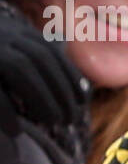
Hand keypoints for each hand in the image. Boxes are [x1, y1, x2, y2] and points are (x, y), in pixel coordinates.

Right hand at [0, 4, 88, 137]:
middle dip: (59, 89)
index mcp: (10, 32)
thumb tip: (78, 86)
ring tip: (55, 123)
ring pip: (19, 68)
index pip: (48, 51)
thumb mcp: (10, 55)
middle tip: (72, 119)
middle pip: (38, 59)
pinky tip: (17, 131)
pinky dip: (4, 111)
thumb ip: (35, 62)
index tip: (82, 99)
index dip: (68, 75)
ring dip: (41, 97)